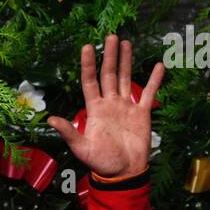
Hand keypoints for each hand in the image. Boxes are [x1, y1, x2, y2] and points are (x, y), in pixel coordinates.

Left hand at [46, 34, 163, 179]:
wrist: (124, 173)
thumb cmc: (101, 162)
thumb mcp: (81, 148)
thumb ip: (68, 132)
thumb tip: (50, 119)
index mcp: (95, 109)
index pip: (90, 82)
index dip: (88, 65)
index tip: (87, 47)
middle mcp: (110, 103)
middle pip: (109, 75)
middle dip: (109, 56)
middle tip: (111, 36)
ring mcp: (126, 107)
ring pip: (126, 79)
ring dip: (126, 61)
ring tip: (126, 43)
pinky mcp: (142, 113)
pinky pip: (149, 93)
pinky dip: (155, 80)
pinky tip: (159, 66)